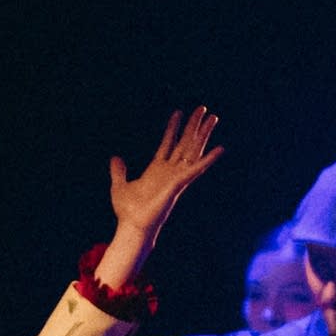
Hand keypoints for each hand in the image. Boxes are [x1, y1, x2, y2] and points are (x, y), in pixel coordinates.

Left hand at [108, 107, 223, 239]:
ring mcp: (177, 177)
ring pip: (193, 150)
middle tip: (203, 108)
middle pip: (185, 143)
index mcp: (156, 169)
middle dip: (194, 125)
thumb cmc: (128, 212)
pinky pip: (197, 169)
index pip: (168, 143)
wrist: (133, 227)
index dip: (173, 128)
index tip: (178, 112)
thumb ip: (119, 171)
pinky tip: (220, 149)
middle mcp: (170, 171)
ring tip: (213, 118)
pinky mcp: (180, 184)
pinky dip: (208, 160)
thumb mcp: (119, 186)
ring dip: (203, 134)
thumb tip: (115, 158)